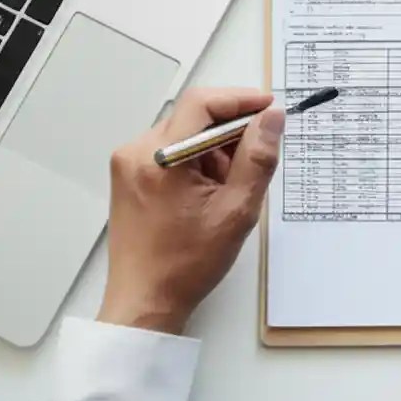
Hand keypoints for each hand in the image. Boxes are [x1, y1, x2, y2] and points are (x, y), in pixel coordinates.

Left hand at [98, 88, 284, 334]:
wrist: (145, 300)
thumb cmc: (185, 264)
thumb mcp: (236, 210)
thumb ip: (257, 159)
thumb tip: (272, 120)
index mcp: (159, 158)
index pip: (202, 103)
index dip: (240, 100)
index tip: (269, 109)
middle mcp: (136, 153)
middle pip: (193, 117)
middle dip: (230, 133)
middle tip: (256, 158)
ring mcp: (129, 164)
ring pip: (184, 135)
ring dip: (214, 151)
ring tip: (229, 189)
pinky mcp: (130, 177)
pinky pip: (171, 152)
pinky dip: (197, 162)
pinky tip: (209, 193)